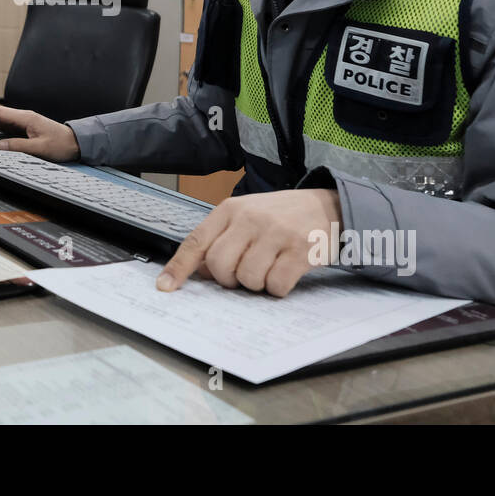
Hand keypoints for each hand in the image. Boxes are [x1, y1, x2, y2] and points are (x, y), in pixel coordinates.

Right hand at [0, 104, 80, 161]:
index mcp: (26, 118)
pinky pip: (6, 126)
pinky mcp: (24, 128)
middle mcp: (23, 117)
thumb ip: (18, 146)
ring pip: (0, 119)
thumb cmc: (61, 144)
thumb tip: (0, 146)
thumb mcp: (39, 148)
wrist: (74, 142)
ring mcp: (23, 122)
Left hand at [156, 188, 340, 296]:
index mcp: (231, 210)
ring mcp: (276, 234)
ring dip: (256, 284)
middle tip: (242, 274)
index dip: (179, 267)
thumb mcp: (247, 217)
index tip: (165, 287)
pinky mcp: (300, 251)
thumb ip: (222, 239)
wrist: (328, 207)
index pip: (197, 241)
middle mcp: (251, 218)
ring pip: (248, 278)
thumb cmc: (281, 216)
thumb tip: (201, 271)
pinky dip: (278, 288)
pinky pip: (276, 285)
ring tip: (268, 268)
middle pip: (220, 265)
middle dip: (228, 279)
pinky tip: (286, 272)